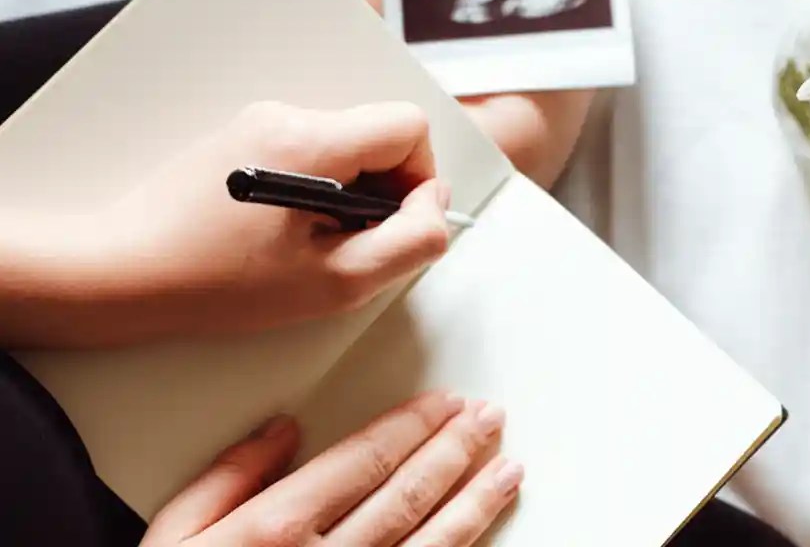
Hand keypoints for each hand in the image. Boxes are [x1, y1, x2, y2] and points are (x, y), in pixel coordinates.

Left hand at [80, 100, 448, 345]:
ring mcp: (260, 122)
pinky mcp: (242, 138)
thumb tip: (434, 207)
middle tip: (347, 243)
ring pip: (347, 147)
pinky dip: (315, 191)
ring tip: (307, 244)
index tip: (395, 223)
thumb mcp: (334, 282)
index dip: (421, 178)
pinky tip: (282, 233)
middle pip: (379, 134)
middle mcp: (285, 117)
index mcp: (310, 142)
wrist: (122, 271)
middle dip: (382, 191)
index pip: (408, 126)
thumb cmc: (213, 283)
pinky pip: (311, 153)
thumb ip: (409, 242)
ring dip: (347, 194)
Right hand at [142, 392, 522, 546]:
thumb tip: (283, 430)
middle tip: (488, 418)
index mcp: (276, 529)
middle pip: (409, 493)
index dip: (411, 426)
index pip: (365, 459)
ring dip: (476, 501)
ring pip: (432, 542)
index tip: (443, 403)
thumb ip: (227, 477)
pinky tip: (482, 534)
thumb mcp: (173, 538)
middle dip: (456, 449)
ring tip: (509, 469)